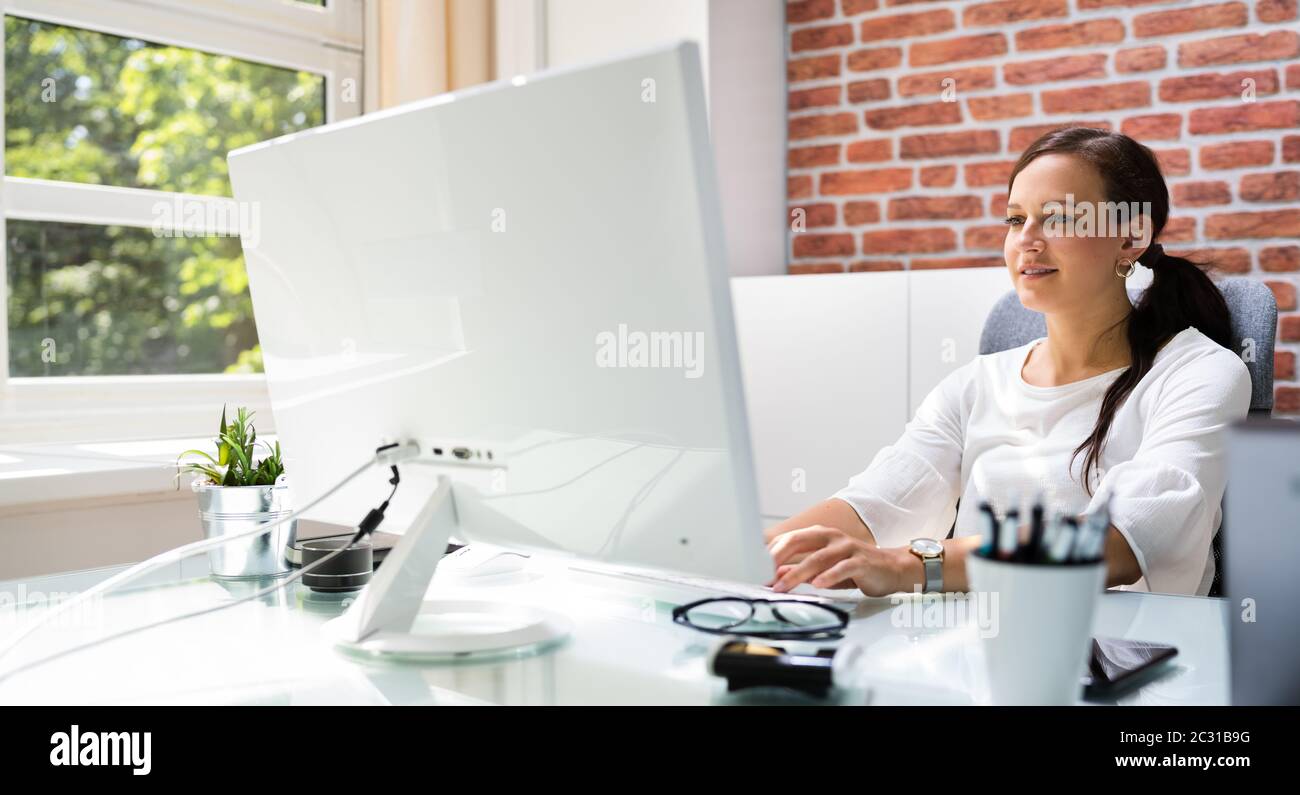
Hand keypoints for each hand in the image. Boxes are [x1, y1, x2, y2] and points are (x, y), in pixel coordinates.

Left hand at [767, 525, 913, 596]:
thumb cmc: (856, 567)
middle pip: (800, 543)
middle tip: (765, 575)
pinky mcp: (861, 561)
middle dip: (779, 559)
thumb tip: (776, 572)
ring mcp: (848, 547)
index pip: (791, 539)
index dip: (772, 553)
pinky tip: (817, 584)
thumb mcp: (824, 568)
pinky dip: (828, 576)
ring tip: (783, 585)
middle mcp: (833, 537)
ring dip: (798, 573)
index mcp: (821, 536)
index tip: (757, 568)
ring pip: (818, 558)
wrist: (891, 569)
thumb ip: (801, 569)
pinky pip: (842, 567)